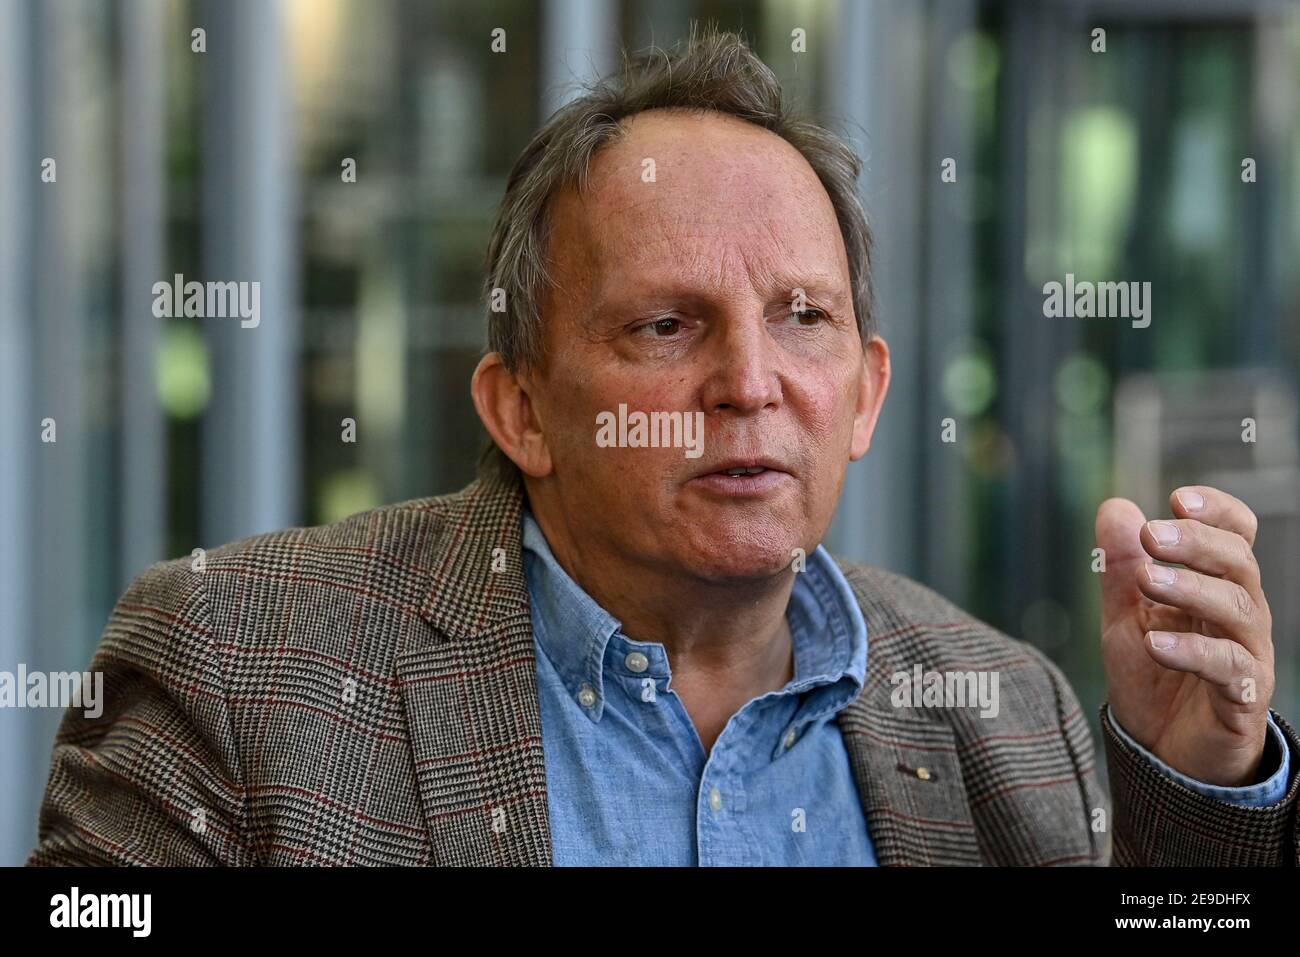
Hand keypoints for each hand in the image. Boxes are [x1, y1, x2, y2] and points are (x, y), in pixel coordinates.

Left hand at [1095, 486, 1273, 785]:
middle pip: (1239, 565)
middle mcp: (1240, 616)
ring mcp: (1247, 657)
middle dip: (1196, 543)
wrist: (1162, 751)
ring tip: (1147, 578)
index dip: (1217, 512)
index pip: (1236, 536)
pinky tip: (1154, 643)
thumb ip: (1119, 566)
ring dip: (1192, 589)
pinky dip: (1192, 652)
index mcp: (1216, 587)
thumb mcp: (1125, 615)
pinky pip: (1229, 669)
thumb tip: (1114, 506)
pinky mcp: (1242, 699)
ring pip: (1239, 611)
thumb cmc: (1154, 676)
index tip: (1178, 498)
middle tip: (1151, 534)